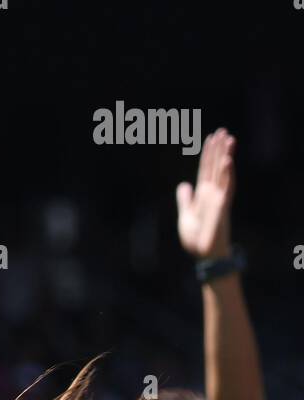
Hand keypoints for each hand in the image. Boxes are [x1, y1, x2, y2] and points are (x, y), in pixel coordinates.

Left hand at [176, 127, 234, 260]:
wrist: (203, 255)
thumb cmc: (197, 239)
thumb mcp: (185, 216)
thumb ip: (185, 200)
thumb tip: (183, 185)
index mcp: (204, 195)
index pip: (206, 169)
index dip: (208, 154)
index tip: (210, 138)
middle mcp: (213, 194)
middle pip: (216, 167)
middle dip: (219, 149)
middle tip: (222, 131)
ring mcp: (219, 199)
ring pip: (224, 173)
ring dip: (226, 156)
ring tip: (229, 138)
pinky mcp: (223, 207)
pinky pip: (227, 187)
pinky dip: (227, 173)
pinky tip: (228, 160)